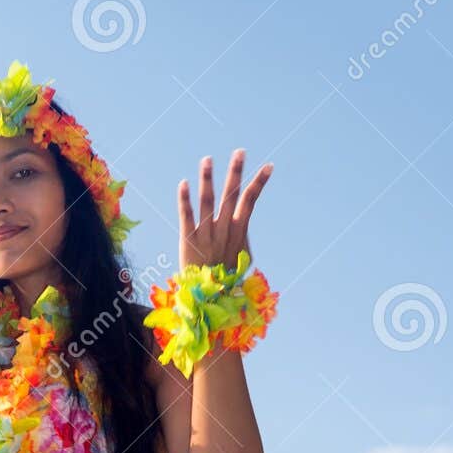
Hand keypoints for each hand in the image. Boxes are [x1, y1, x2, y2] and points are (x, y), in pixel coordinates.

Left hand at [178, 148, 271, 271]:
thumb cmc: (226, 279)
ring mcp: (206, 235)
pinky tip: (183, 183)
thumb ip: (242, 239)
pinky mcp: (188, 241)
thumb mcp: (241, 259)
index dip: (259, 184)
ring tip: (207, 159)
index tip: (269, 166)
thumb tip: (243, 226)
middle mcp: (223, 231)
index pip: (250, 202)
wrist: (208, 301)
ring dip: (208, 179)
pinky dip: (185, 200)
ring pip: (208, 203)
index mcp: (238, 233)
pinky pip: (186, 217)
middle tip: (240, 151)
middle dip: (236, 173)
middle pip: (231, 197)